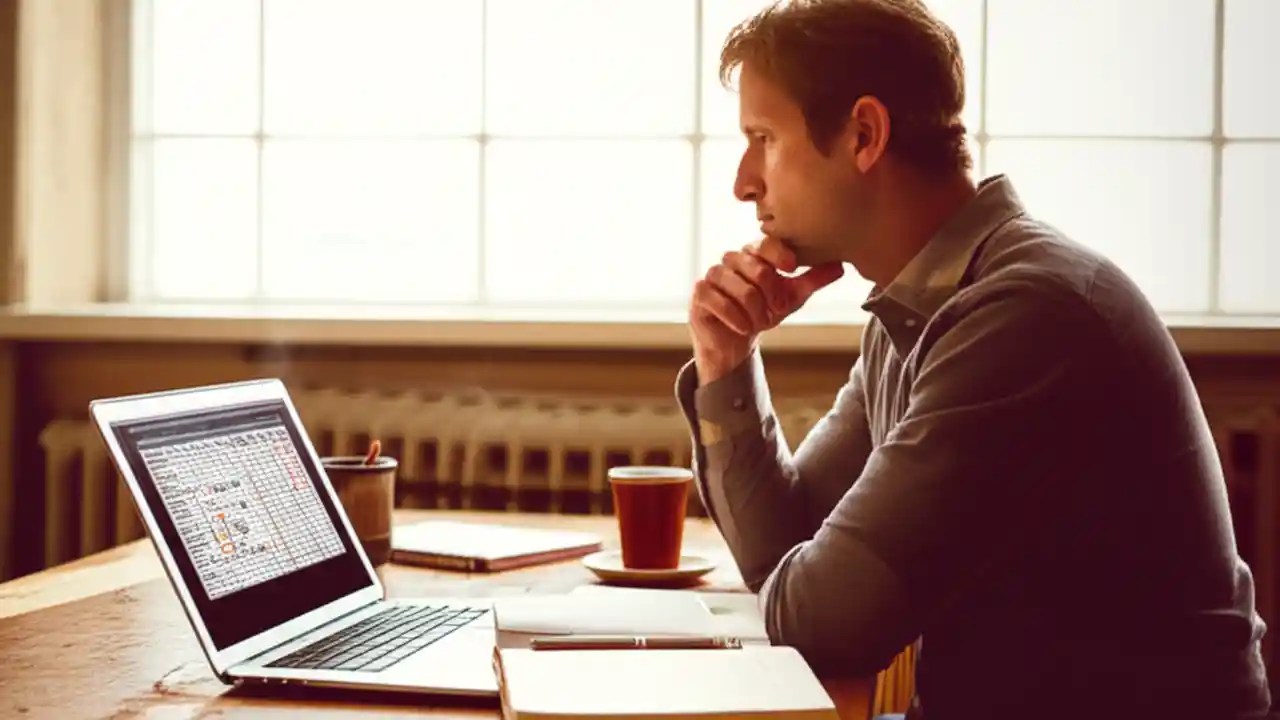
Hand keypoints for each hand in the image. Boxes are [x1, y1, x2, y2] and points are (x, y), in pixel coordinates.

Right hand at [689, 237, 843, 383]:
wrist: (733, 337)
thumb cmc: (761, 310)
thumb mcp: (791, 296)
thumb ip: (811, 280)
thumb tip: (840, 266)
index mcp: (754, 253)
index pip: (767, 243)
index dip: (780, 254)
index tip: (792, 267)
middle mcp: (732, 258)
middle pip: (757, 269)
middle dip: (771, 296)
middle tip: (775, 310)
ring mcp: (713, 274)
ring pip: (741, 289)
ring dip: (754, 312)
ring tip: (757, 322)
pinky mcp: (700, 292)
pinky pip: (720, 301)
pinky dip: (736, 318)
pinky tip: (743, 327)